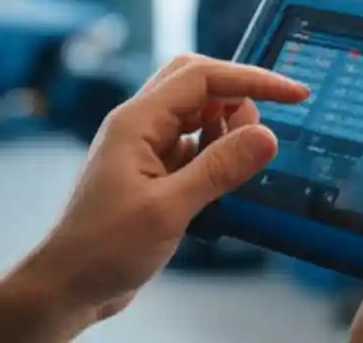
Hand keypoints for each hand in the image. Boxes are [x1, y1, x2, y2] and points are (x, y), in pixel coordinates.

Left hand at [15, 54, 307, 333]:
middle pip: (199, 83)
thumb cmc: (101, 249)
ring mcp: (145, 147)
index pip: (203, 77)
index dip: (252, 80)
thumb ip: (219, 170)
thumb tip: (266, 137)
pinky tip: (222, 182)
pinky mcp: (153, 171)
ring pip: (198, 114)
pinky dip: (216, 154)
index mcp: (137, 121)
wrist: (69, 285)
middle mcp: (140, 125)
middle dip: (238, 99)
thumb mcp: (168, 210)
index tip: (293, 94)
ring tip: (236, 169)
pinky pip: (193, 144)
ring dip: (226, 129)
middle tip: (260, 136)